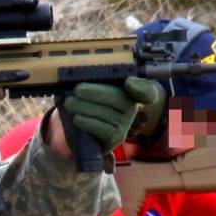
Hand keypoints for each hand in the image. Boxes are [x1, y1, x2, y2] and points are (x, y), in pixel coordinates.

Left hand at [51, 78, 167, 157]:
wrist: (81, 131)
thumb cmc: (86, 104)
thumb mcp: (90, 90)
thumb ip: (92, 83)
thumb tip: (79, 77)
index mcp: (129, 91)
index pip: (146, 90)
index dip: (141, 87)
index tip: (128, 82)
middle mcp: (131, 108)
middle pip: (117, 99)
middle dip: (95, 93)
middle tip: (76, 90)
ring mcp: (125, 124)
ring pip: (107, 114)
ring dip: (85, 107)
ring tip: (70, 103)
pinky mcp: (116, 138)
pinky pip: (103, 129)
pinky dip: (88, 123)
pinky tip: (77, 118)